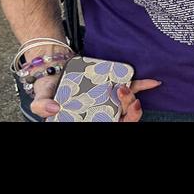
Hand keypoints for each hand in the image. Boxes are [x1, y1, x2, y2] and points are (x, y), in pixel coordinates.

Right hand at [37, 75, 162, 121]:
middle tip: (122, 95)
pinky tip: (154, 83)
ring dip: (133, 98)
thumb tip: (54, 108)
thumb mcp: (40, 99)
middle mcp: (103, 112)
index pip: (112, 125)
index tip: (123, 116)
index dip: (124, 122)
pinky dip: (143, 85)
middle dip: (130, 111)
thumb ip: (42, 106)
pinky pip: (132, 86)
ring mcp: (110, 99)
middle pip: (124, 118)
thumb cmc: (48, 90)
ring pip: (128, 104)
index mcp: (90, 120)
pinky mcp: (113, 84)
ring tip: (124, 87)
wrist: (52, 69)